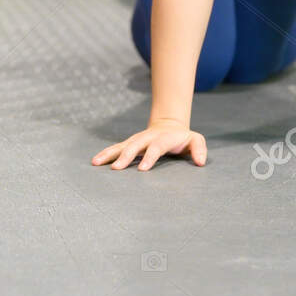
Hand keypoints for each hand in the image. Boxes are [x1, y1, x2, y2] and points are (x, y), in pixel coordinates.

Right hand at [92, 122, 206, 171]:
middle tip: (116, 168)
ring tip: (96, 162)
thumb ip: (199, 148)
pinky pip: (116, 148)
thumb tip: (200, 162)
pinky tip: (95, 161)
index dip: (149, 157)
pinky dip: (106, 153)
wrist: (169, 125)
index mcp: (163, 138)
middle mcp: (147, 138)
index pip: (156, 148)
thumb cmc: (183, 138)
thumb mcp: (195, 140)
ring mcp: (136, 140)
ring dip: (109, 154)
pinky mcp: (129, 143)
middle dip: (125, 157)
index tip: (142, 169)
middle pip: (134, 146)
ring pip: (121, 146)